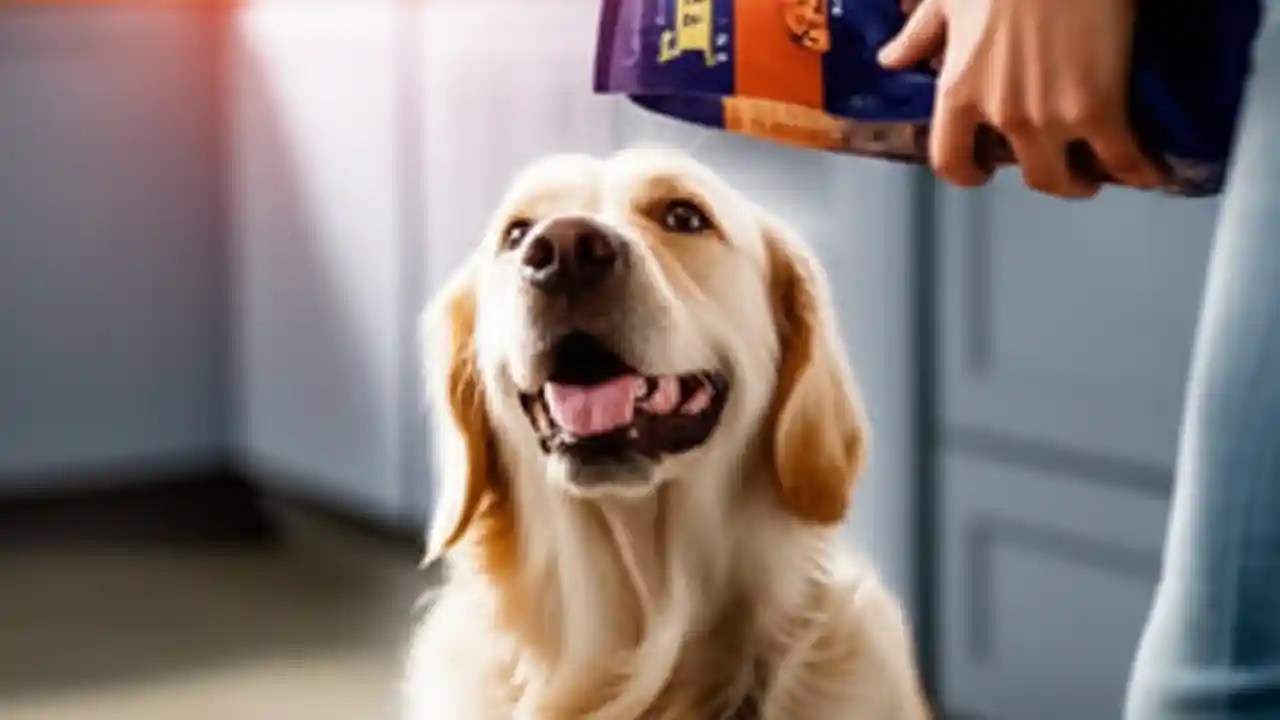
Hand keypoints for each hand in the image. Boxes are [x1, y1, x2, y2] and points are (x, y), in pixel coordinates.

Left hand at [878, 0, 1164, 196]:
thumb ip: (920, 36)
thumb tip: (892, 59)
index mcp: (959, 92)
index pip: (950, 161)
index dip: (967, 174)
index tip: (983, 172)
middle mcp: (1002, 115)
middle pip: (1027, 176)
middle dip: (1047, 175)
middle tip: (1062, 164)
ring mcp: (1051, 117)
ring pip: (1068, 179)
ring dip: (1085, 179)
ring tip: (1100, 167)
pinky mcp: (1101, 106)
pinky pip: (1123, 159)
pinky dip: (1138, 171)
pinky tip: (1147, 170)